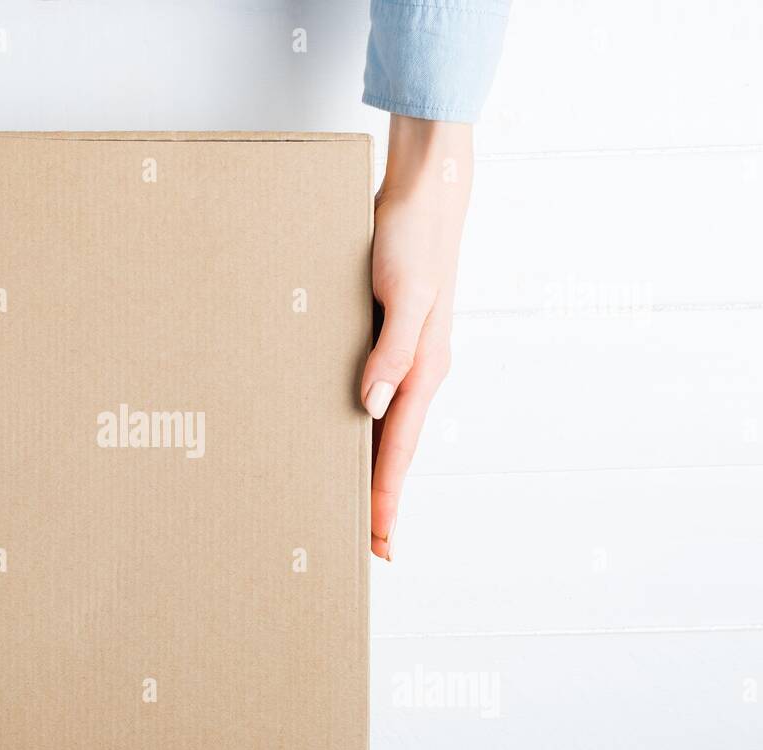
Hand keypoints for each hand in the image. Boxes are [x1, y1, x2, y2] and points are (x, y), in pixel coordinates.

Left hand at [361, 115, 472, 560]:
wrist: (423, 193)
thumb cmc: (414, 238)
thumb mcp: (403, 292)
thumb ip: (392, 349)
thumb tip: (372, 406)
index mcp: (425, 370)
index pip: (399, 451)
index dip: (387, 498)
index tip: (377, 542)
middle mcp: (417, 373)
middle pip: (393, 450)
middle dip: (378, 498)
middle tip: (360, 544)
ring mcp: (403, 358)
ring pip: (382, 429)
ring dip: (367, 467)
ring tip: (345, 505)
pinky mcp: (385, 339)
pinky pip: (371, 396)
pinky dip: (357, 427)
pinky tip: (337, 436)